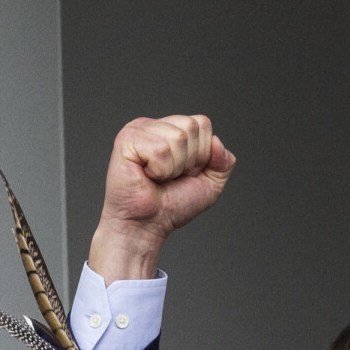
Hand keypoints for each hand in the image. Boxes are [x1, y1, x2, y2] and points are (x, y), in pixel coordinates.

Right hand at [88, 113, 236, 282]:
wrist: (147, 225)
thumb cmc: (171, 206)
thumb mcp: (210, 185)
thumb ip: (223, 163)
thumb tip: (217, 141)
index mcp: (171, 130)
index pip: (202, 123)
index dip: (202, 154)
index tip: (185, 173)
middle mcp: (154, 125)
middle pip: (192, 126)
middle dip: (189, 160)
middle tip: (171, 176)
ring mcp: (138, 129)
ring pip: (178, 137)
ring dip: (174, 167)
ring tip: (158, 177)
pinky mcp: (126, 139)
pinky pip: (160, 150)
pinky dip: (160, 170)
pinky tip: (147, 176)